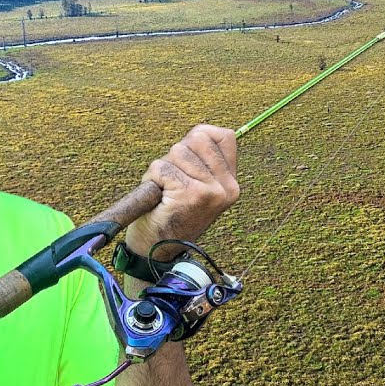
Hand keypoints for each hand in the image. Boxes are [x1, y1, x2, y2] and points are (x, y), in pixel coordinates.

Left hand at [123, 125, 238, 258]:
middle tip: (172, 182)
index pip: (224, 135)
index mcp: (231, 183)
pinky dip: (153, 179)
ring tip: (165, 192)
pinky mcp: (191, 194)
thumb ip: (202, 159)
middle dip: (177, 155)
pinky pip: (163, 168)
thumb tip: (197, 134)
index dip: (199, 139)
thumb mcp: (196, 185)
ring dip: (162, 169)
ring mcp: (211, 191)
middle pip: (198, 138)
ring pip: (178, 152)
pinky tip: (159, 198)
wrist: (155, 251)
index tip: (188, 162)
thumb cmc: (170, 213)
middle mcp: (227, 186)